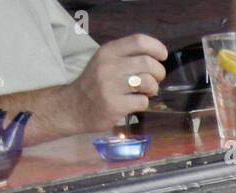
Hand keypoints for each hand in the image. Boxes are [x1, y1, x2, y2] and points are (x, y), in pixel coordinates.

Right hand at [0, 34, 169, 142]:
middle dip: (158, 72)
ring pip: (147, 82)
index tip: (162, 56)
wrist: (73, 107)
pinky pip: (142, 102)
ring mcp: (111, 86)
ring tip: (146, 92)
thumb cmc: (94, 85)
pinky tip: (134, 103)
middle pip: (147, 63)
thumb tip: (155, 59)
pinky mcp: (114, 105)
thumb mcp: (104, 62)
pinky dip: (144, 103)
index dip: (156, 48)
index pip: (139, 41)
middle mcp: (109, 66)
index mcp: (108, 51)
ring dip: (153, 89)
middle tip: (156, 80)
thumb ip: (126, 57)